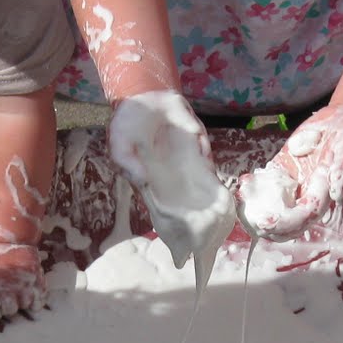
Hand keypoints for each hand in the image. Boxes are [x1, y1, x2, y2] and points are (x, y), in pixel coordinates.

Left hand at [0, 239, 46, 320]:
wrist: (9, 235)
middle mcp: (6, 290)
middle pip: (8, 311)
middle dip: (5, 306)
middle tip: (5, 298)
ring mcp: (23, 286)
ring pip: (23, 306)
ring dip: (19, 302)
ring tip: (16, 294)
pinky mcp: (36, 281)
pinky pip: (39, 301)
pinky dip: (35, 302)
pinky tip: (29, 295)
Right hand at [108, 90, 234, 271]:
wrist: (144, 95)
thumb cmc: (126, 124)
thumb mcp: (119, 145)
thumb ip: (128, 165)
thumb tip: (143, 182)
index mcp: (152, 179)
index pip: (163, 207)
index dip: (171, 226)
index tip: (180, 247)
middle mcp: (171, 175)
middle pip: (186, 203)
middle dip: (196, 221)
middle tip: (205, 245)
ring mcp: (186, 162)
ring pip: (200, 189)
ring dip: (209, 207)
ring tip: (219, 229)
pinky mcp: (197, 148)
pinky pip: (208, 167)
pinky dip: (215, 182)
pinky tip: (224, 201)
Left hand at [237, 105, 342, 239]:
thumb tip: (336, 193)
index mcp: (323, 194)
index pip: (303, 216)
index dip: (286, 223)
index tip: (266, 223)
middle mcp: (306, 192)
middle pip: (285, 218)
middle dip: (266, 223)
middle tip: (248, 219)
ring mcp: (293, 180)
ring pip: (272, 203)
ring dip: (255, 206)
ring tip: (241, 199)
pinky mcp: (283, 166)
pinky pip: (266, 181)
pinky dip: (254, 184)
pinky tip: (244, 182)